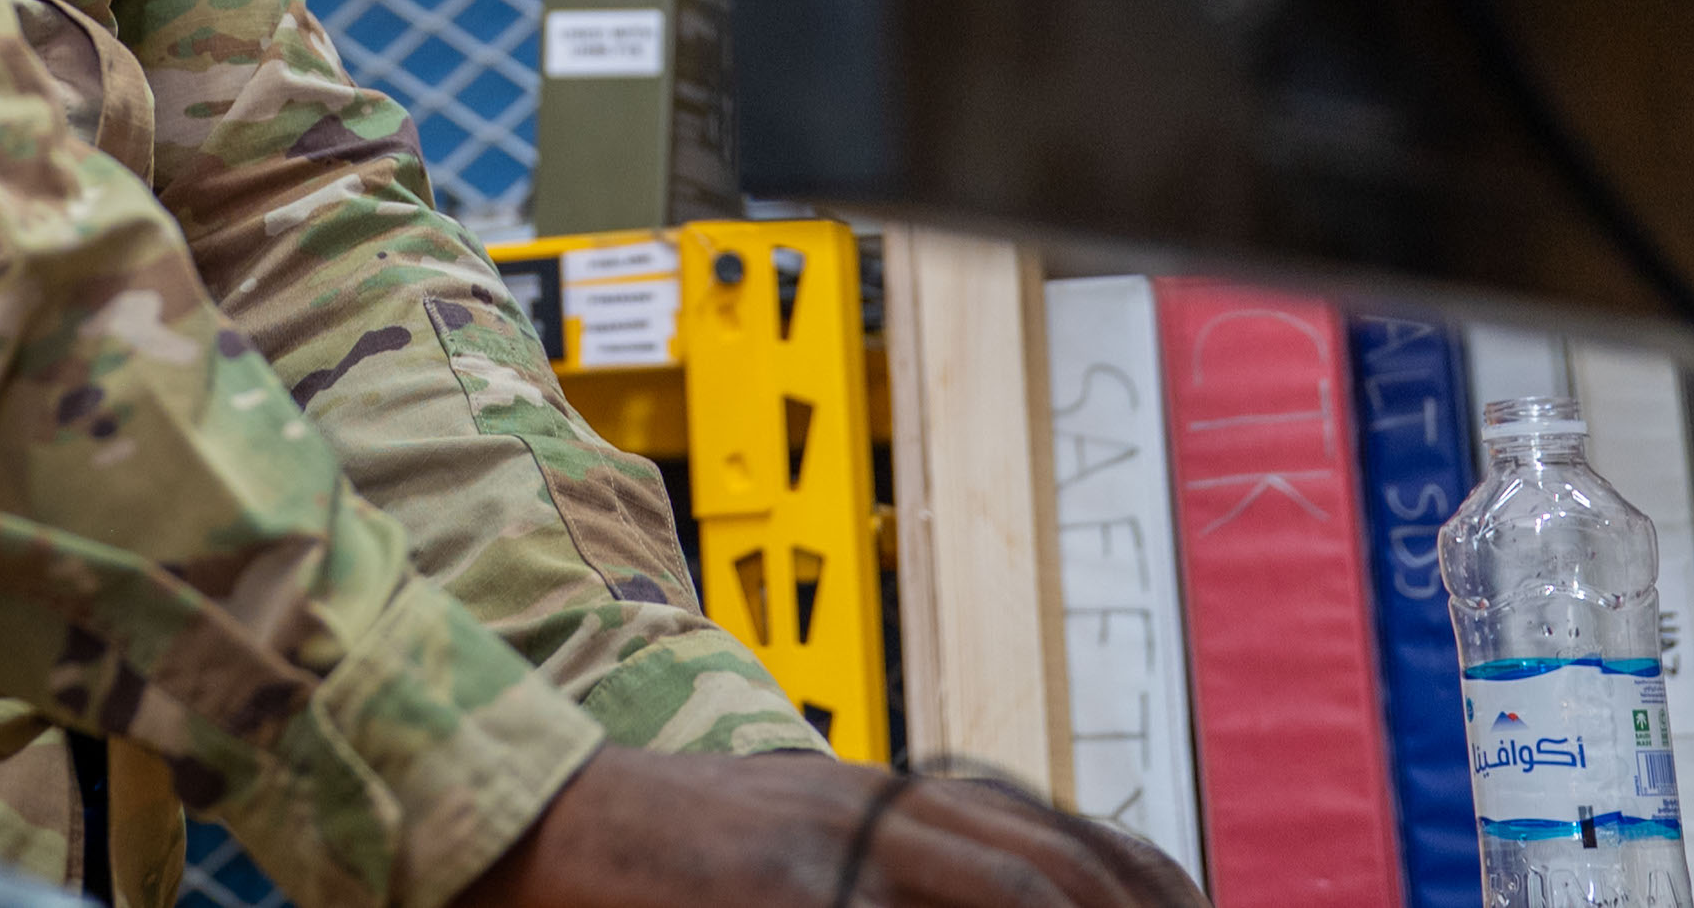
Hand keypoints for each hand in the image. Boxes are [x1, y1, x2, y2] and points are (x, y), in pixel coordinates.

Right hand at [458, 748, 1208, 907]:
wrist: (537, 818)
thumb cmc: (674, 848)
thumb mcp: (807, 832)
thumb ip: (908, 863)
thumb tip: (1028, 891)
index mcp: (896, 796)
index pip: (1070, 843)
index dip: (1156, 891)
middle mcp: (880, 815)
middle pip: (1060, 874)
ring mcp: (833, 864)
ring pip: (1009, 897)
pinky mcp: (783, 903)